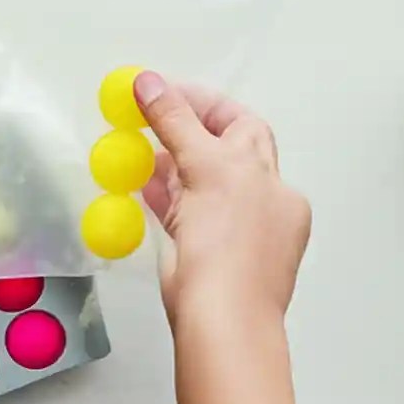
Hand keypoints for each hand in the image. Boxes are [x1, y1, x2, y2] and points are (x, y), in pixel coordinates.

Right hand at [135, 71, 310, 322]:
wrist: (222, 322)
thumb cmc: (227, 248)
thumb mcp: (204, 166)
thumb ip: (175, 120)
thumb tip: (150, 81)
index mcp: (269, 178)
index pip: (238, 123)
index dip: (200, 103)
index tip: (160, 94)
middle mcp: (257, 202)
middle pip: (219, 153)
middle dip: (182, 133)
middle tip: (144, 121)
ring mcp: (232, 232)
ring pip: (198, 186)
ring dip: (168, 166)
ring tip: (134, 153)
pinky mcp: (206, 258)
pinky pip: (184, 216)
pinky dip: (162, 200)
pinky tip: (139, 191)